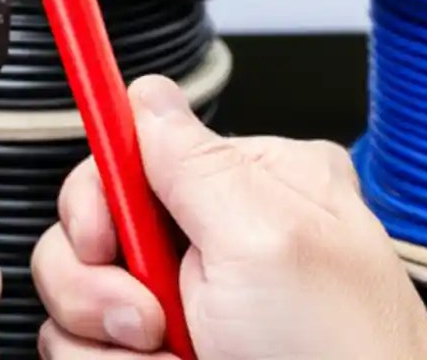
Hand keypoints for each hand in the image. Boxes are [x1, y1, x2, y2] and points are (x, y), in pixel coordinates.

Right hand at [31, 75, 426, 358]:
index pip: (129, 150)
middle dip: (100, 282)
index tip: (101, 238)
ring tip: (172, 357)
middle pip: (90, 228)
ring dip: (108, 342)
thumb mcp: (268, 240)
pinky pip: (91, 350)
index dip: (98, 195)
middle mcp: (213, 235)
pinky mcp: (162, 351)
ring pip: (79, 297)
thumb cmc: (347, 356)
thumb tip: (146, 92)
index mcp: (250, 183)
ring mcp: (186, 300)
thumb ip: (197, 162)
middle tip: (151, 320)